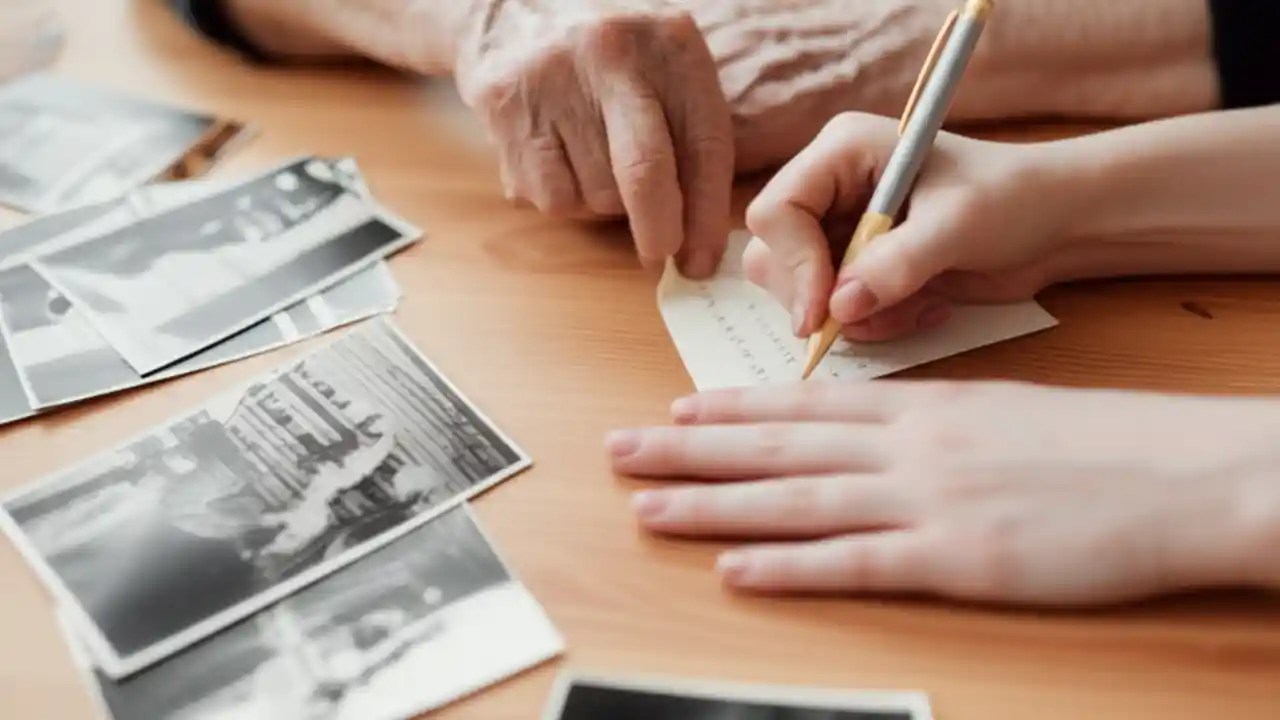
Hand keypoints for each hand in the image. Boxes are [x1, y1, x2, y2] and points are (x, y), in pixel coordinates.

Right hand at [453, 0, 733, 276]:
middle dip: (658, 232)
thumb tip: (698, 243)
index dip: (708, 215)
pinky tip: (558, 160)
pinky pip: (551, 196)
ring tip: (592, 161)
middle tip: (658, 255)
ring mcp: (553, 78)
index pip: (704, 144)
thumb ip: (690, 137)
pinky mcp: (507, 106)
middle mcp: (612, 53)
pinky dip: (564, 199)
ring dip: (604, 204)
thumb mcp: (664, 69)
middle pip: (644, 173)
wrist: (511, 5)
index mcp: (670, 42)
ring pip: (596, 195)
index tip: (702, 260)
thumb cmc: (607, 56)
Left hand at [606, 381, 1279, 605]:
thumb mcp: (1002, 413)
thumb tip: (877, 433)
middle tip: (620, 448)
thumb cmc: (1100, 445)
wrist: (1181, 473)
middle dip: (690, 448)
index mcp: (923, 407)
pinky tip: (734, 572)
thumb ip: (931, 425)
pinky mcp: (956, 558)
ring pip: (795, 500)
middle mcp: (909, 446)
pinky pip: (854, 564)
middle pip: (777, 447)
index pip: (806, 404)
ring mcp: (927, 500)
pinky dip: (788, 569)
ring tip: (646, 505)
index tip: (677, 407)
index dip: (733, 407)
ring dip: (713, 504)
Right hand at [744, 112, 1084, 340]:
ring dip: (852, 316)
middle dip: (815, 296)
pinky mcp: (857, 267)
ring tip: (913, 307)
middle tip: (864, 318)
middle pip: (772, 255)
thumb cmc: (1013, 200)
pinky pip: (834, 311)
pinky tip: (923, 308)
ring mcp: (840, 230)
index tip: (824, 312)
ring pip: (797, 291)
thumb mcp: (957, 227)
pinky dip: (873, 323)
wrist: (1055, 225)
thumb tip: (838, 308)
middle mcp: (829, 188)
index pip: (776, 211)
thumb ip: (895, 264)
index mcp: (841, 152)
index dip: (793, 264)